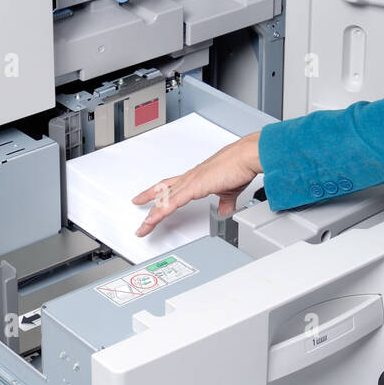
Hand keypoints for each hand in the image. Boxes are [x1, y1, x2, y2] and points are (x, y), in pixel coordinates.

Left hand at [132, 130, 262, 237]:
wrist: (247, 157)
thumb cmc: (240, 167)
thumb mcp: (230, 190)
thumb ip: (225, 203)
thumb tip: (225, 211)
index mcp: (197, 177)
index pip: (172, 185)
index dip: (160, 191)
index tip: (150, 195)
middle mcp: (190, 178)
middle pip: (163, 191)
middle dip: (148, 198)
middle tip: (136, 204)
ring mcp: (190, 182)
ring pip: (164, 200)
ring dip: (152, 214)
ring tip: (143, 227)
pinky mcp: (193, 187)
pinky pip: (171, 203)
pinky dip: (160, 213)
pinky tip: (152, 220)